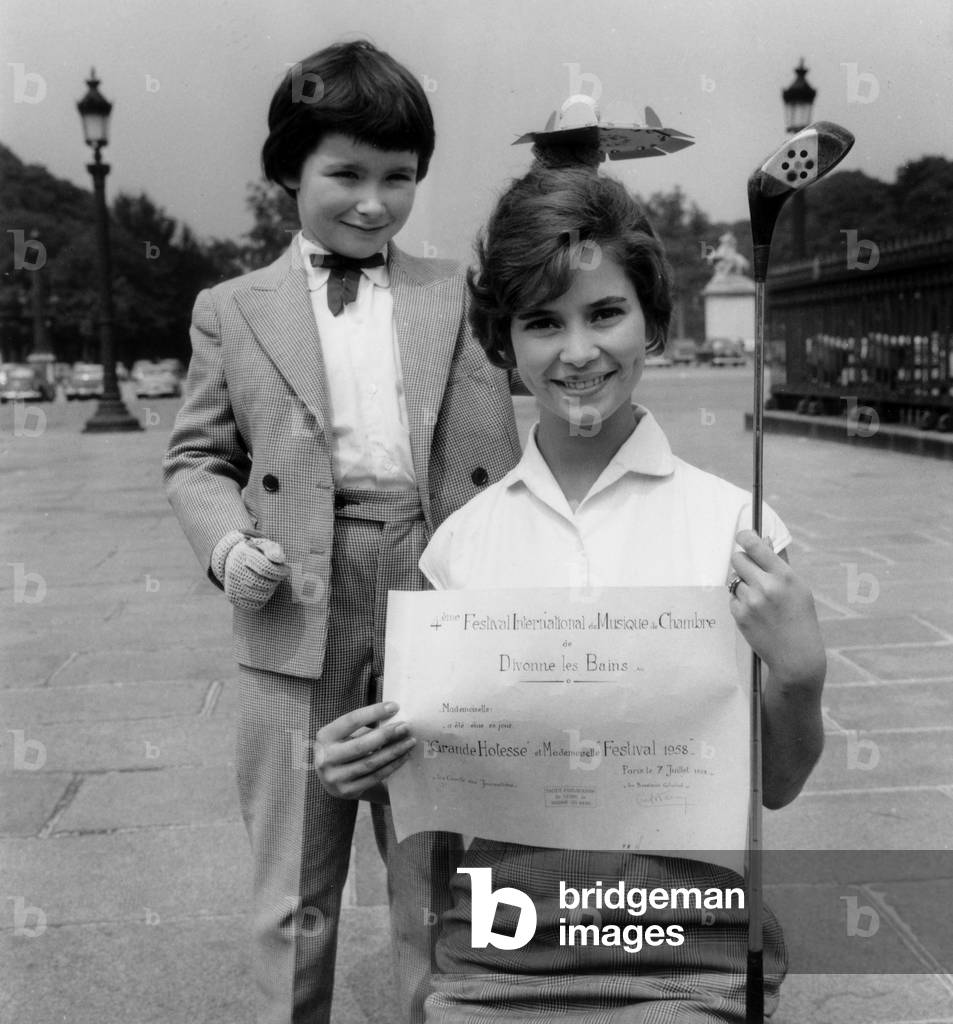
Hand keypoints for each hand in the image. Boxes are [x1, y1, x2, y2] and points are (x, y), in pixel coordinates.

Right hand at [217, 532, 289, 609]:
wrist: (233, 559)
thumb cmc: (256, 552)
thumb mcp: (265, 545)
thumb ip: (273, 550)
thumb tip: (279, 559)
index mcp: (244, 555)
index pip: (265, 568)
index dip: (280, 572)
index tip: (287, 571)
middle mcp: (235, 570)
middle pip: (263, 583)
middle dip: (275, 581)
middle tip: (277, 576)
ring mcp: (233, 584)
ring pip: (260, 595)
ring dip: (270, 590)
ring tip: (270, 581)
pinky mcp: (233, 596)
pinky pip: (254, 603)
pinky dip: (262, 598)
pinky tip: (263, 589)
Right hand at [315, 702, 415, 799]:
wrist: (330, 777)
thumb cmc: (343, 747)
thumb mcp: (345, 734)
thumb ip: (364, 727)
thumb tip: (395, 719)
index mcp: (324, 736)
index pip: (352, 720)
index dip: (374, 712)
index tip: (394, 706)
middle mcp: (326, 758)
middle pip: (362, 745)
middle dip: (387, 735)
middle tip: (406, 727)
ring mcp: (335, 777)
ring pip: (371, 763)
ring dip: (394, 751)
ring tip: (410, 741)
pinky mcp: (347, 791)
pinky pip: (375, 777)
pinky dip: (392, 765)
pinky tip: (404, 756)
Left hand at [728, 530, 825, 691]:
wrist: (796, 655)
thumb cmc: (800, 618)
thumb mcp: (798, 588)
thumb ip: (779, 563)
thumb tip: (763, 539)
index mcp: (784, 575)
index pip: (755, 546)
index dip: (745, 537)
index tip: (742, 535)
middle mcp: (766, 586)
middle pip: (737, 559)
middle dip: (742, 562)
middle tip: (751, 571)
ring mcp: (751, 601)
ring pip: (733, 580)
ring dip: (743, 585)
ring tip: (760, 600)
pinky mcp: (740, 615)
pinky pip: (732, 598)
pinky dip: (740, 602)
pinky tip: (756, 613)